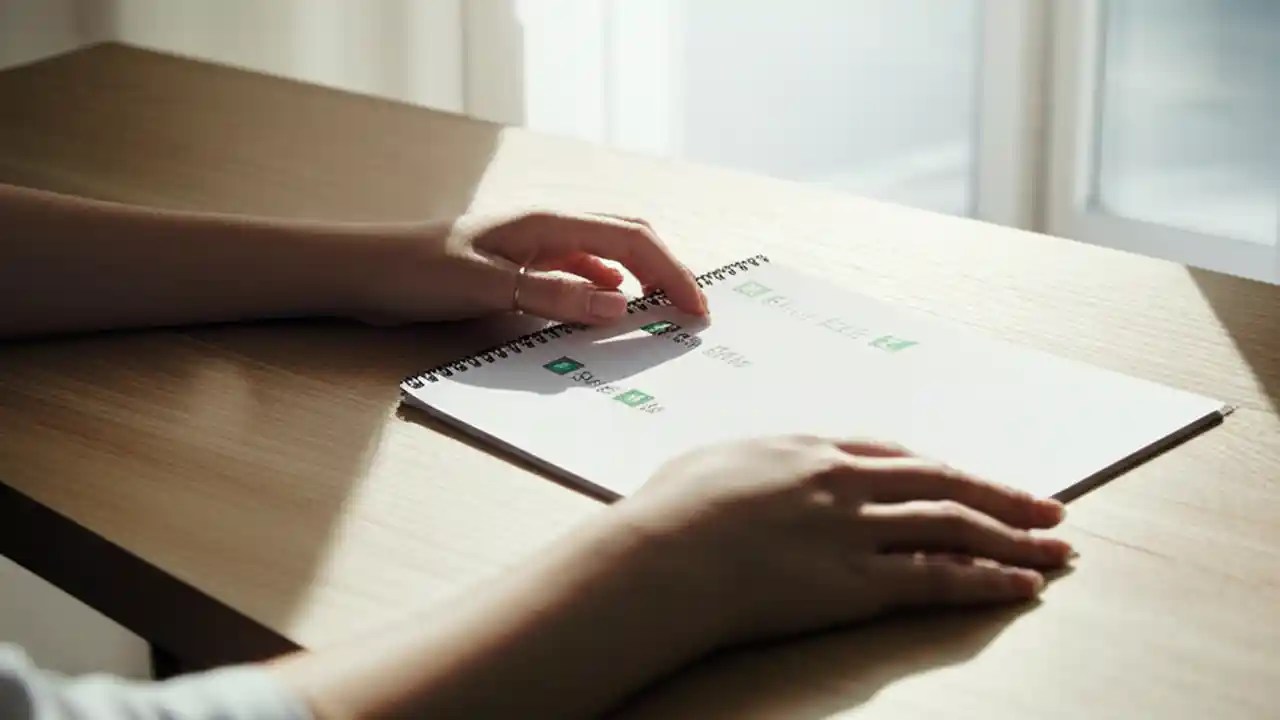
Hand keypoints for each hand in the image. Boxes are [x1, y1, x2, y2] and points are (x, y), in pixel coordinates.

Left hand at [356, 209, 707, 324]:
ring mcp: (538, 247)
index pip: (632, 241)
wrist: (367, 271)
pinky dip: (605, 295)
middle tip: (691, 315)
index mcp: (549, 222)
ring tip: (660, 318)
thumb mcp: (489, 286)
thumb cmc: (419, 271)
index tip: (696, 310)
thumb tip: (620, 308)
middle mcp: (550, 228)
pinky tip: (606, 318)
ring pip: (608, 258)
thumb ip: (555, 294)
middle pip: (630, 241)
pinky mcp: (523, 267)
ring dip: (640, 284)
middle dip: (667, 273)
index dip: (671, 274)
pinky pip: (580, 277)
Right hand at [613, 435, 1071, 646]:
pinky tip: (1021, 584)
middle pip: (942, 480)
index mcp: (809, 449)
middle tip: (1048, 507)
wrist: (662, 555)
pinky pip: (939, 576)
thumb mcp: (712, 464)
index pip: (894, 453)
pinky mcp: (858, 582)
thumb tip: (749, 473)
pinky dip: (987, 579)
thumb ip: (751, 466)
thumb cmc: (669, 512)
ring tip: (1055, 548)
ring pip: (955, 524)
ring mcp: (855, 529)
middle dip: (1002, 495)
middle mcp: (844, 481)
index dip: (942, 467)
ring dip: (1014, 537)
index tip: (970, 476)